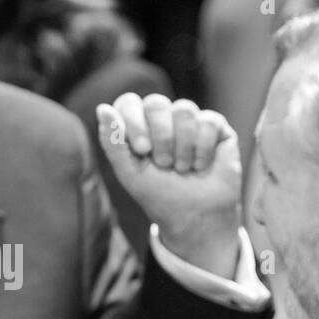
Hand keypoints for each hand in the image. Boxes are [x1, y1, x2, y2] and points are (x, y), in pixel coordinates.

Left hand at [96, 94, 242, 277]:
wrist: (195, 216)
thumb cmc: (159, 195)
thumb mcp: (129, 172)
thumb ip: (113, 142)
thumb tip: (102, 108)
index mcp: (138, 125)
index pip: (129, 102)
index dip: (134, 122)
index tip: (142, 150)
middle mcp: (163, 118)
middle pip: (156, 103)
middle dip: (160, 138)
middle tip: (164, 164)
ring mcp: (190, 120)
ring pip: (184, 109)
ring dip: (182, 147)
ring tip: (182, 168)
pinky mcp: (215, 126)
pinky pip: (208, 120)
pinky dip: (202, 148)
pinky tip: (201, 165)